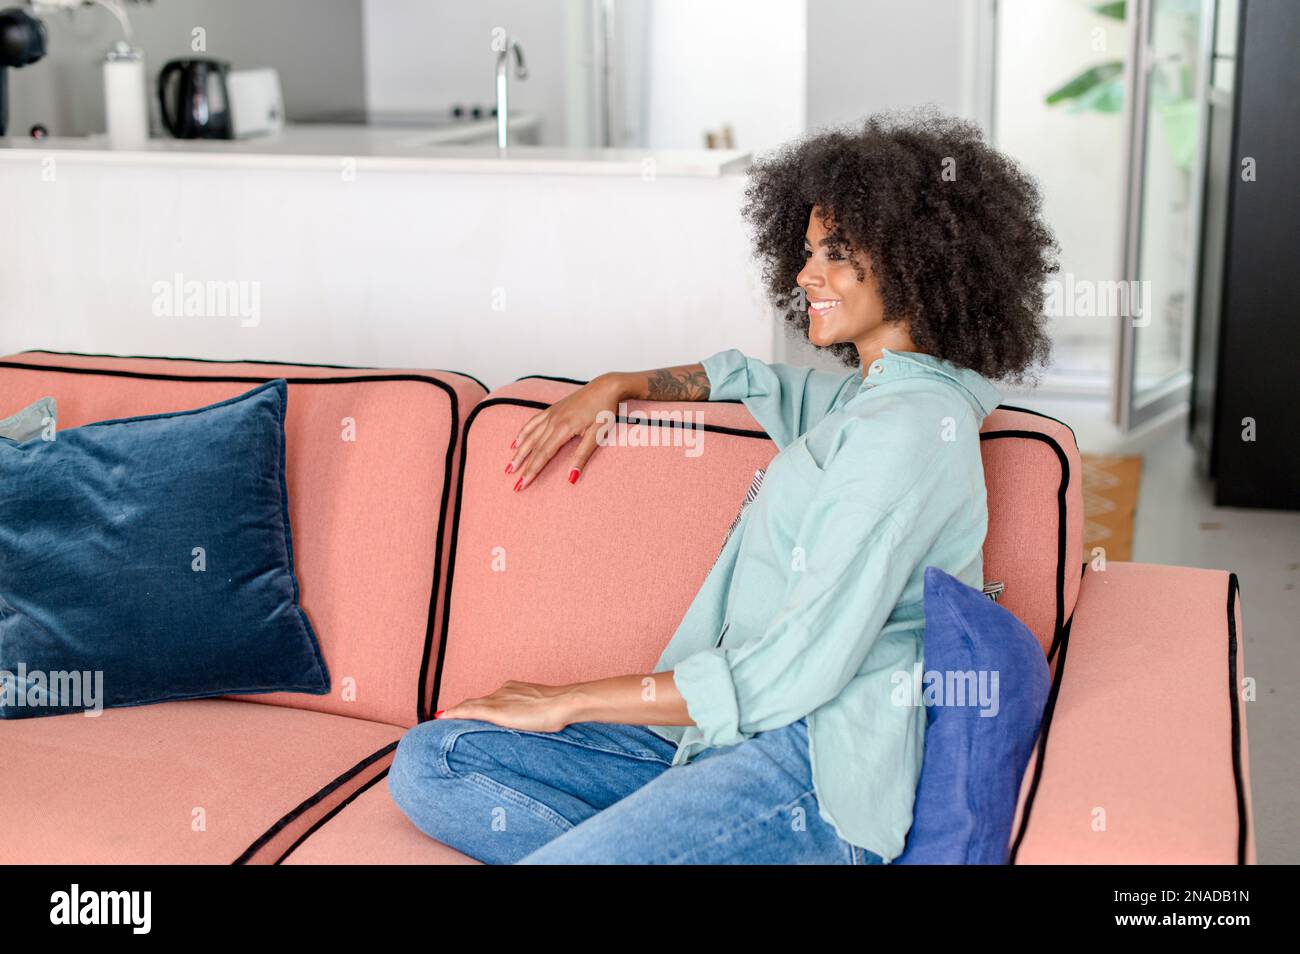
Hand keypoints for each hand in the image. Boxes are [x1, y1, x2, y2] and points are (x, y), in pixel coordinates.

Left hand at [435, 680, 577, 732]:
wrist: (564, 703)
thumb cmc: (561, 710)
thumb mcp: (544, 712)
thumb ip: (533, 714)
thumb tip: (535, 724)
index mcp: (513, 690)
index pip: (489, 700)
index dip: (476, 707)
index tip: (466, 712)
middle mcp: (503, 691)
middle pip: (477, 702)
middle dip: (462, 709)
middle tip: (446, 716)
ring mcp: (499, 700)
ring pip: (471, 705)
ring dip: (456, 712)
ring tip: (441, 718)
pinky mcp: (497, 711)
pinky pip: (470, 710)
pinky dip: (456, 713)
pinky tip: (443, 716)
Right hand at [506, 373, 624, 490]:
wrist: (606, 387)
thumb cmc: (604, 410)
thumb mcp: (597, 435)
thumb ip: (582, 456)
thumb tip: (571, 477)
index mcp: (563, 429)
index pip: (543, 455)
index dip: (532, 471)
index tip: (522, 484)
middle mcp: (553, 421)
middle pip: (534, 448)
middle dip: (522, 466)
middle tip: (513, 483)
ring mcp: (551, 414)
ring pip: (530, 436)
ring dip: (519, 452)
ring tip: (509, 466)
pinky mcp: (552, 409)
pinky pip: (532, 422)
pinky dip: (523, 433)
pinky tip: (516, 442)